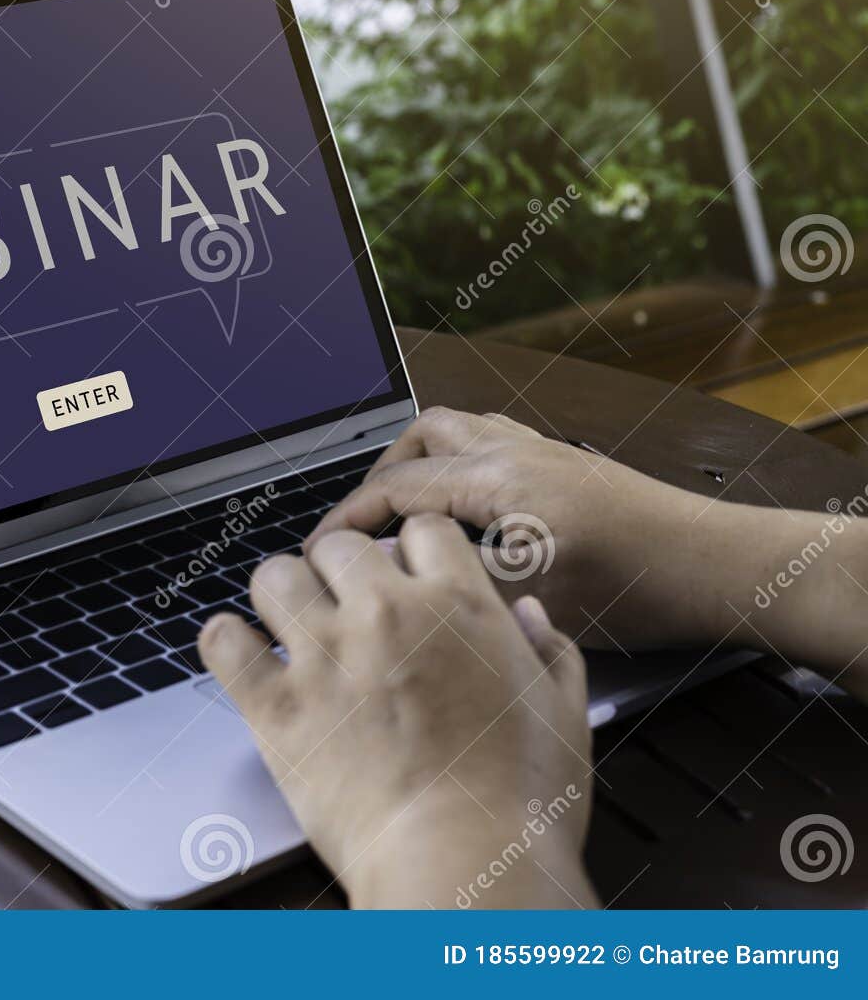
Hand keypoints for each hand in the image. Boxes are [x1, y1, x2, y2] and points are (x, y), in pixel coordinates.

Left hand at [199, 515, 595, 908]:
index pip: (420, 531)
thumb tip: (524, 612)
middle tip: (347, 607)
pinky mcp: (276, 705)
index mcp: (459, 606)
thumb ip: (548, 651)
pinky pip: (223, 641)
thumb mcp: (564, 714)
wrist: (463, 866)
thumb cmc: (521, 804)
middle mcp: (385, 615)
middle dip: (344, 571)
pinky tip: (244, 655)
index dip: (412, 554)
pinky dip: (228, 643)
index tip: (406, 579)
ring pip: (275, 575)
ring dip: (284, 595)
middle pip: (341, 545)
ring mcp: (324, 657)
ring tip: (295, 625)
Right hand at [308, 407, 749, 650]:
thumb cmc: (634, 585)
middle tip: (364, 525)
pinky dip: (461, 465)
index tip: (319, 550)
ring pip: (459, 431)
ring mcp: (542, 452)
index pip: (396, 487)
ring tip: (407, 513)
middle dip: (381, 476)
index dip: (348, 519)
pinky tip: (468, 512)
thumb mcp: (529, 600)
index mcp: (497, 477)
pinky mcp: (564, 466)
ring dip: (423, 463)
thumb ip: (451, 584)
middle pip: (423, 435)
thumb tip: (391, 582)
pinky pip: (492, 442)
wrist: (712, 566)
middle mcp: (515, 450)